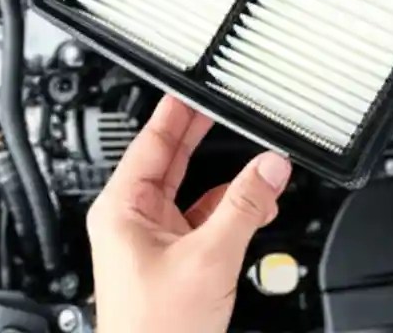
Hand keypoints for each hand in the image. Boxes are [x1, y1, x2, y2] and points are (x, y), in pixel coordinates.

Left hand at [87, 95, 292, 332]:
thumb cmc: (154, 329)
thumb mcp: (208, 257)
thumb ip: (243, 207)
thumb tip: (269, 168)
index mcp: (122, 209)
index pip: (150, 142)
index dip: (173, 111)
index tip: (190, 85)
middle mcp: (133, 221)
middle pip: (168, 160)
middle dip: (199, 132)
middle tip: (220, 101)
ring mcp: (153, 241)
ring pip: (191, 192)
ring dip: (224, 178)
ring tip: (254, 153)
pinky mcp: (174, 261)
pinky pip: (203, 221)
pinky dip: (230, 211)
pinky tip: (256, 204)